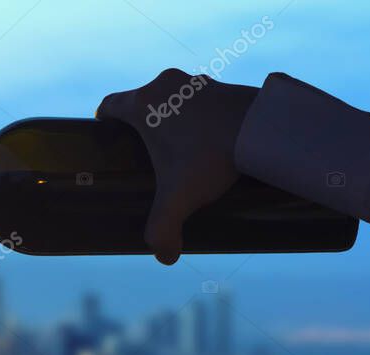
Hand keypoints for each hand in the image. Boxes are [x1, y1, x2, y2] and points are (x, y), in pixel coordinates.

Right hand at [96, 68, 257, 264]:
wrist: (265, 130)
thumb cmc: (212, 157)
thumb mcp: (180, 198)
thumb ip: (163, 229)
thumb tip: (164, 257)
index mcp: (144, 104)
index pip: (109, 105)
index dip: (105, 121)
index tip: (109, 136)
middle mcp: (166, 84)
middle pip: (142, 101)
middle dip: (142, 124)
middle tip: (147, 152)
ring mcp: (196, 81)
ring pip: (173, 98)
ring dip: (173, 117)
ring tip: (182, 147)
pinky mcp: (224, 85)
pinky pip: (201, 99)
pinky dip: (200, 115)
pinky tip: (210, 139)